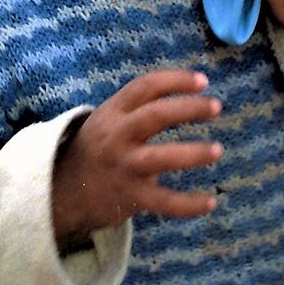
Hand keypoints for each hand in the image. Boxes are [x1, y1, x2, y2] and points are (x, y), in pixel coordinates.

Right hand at [52, 69, 222, 244]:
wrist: (66, 191)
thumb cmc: (100, 146)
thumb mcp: (110, 117)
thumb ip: (140, 106)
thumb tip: (189, 93)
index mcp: (114, 111)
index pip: (146, 86)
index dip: (175, 80)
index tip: (203, 81)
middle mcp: (118, 135)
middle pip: (155, 115)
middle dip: (189, 108)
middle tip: (216, 107)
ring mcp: (124, 166)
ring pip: (162, 158)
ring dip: (193, 153)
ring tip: (218, 150)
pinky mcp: (131, 197)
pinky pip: (164, 202)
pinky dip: (189, 204)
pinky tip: (210, 202)